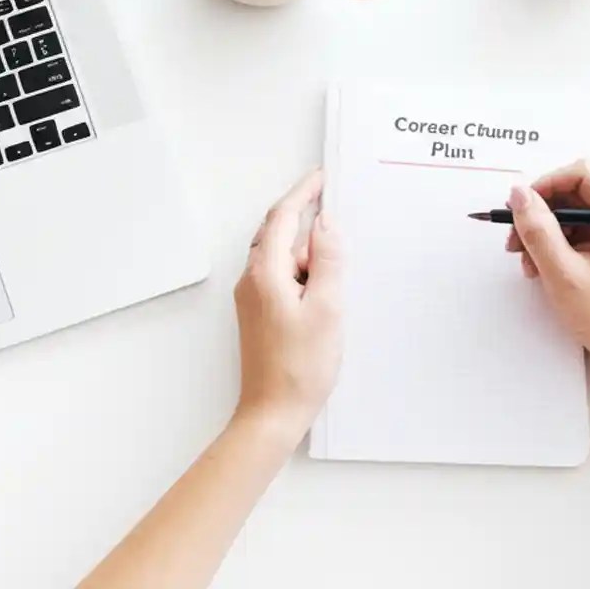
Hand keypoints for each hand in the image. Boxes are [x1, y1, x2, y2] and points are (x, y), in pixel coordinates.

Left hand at [233, 171, 343, 440]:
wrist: (271, 413)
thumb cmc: (301, 366)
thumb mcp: (327, 308)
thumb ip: (327, 261)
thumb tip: (325, 224)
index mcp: (265, 273)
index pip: (283, 218)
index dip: (303, 193)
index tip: (322, 177)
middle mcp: (252, 280)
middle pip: (277, 232)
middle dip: (304, 216)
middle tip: (335, 208)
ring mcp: (253, 298)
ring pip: (280, 256)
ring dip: (306, 249)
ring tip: (338, 258)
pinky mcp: (259, 314)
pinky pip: (280, 276)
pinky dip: (302, 270)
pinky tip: (323, 284)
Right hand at [506, 160, 589, 376]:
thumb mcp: (562, 273)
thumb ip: (537, 230)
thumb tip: (518, 194)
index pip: (583, 175)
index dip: (546, 185)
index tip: (520, 207)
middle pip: (573, 194)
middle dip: (538, 214)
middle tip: (513, 240)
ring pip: (570, 215)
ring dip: (542, 234)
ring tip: (526, 263)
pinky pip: (575, 234)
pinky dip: (553, 247)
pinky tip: (540, 268)